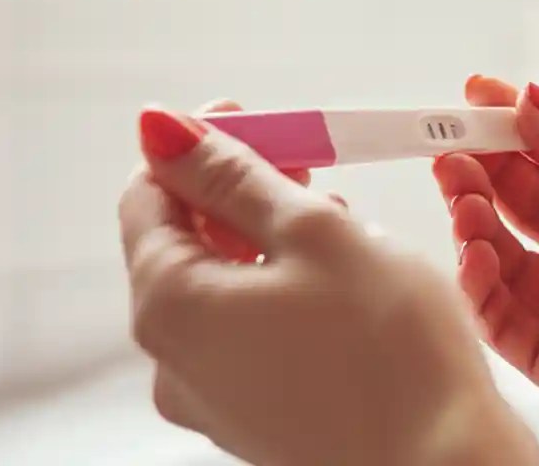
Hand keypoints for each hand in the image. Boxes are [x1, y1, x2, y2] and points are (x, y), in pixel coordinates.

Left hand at [118, 104, 538, 465]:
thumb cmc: (390, 353)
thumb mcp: (313, 231)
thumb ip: (231, 175)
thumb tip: (164, 131)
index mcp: (170, 305)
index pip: (148, 197)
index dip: (198, 147)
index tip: (255, 120)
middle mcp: (174, 360)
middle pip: (183, 243)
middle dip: (238, 191)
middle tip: (306, 162)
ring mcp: (214, 396)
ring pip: (221, 289)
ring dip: (266, 240)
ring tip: (337, 220)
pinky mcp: (257, 417)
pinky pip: (250, 333)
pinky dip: (281, 292)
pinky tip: (339, 279)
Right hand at [433, 76, 538, 464]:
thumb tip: (532, 107)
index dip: (518, 128)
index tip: (476, 94)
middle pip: (527, 202)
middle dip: (485, 166)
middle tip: (449, 136)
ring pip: (507, 257)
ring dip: (475, 217)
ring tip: (459, 186)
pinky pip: (507, 319)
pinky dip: (479, 281)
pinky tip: (474, 245)